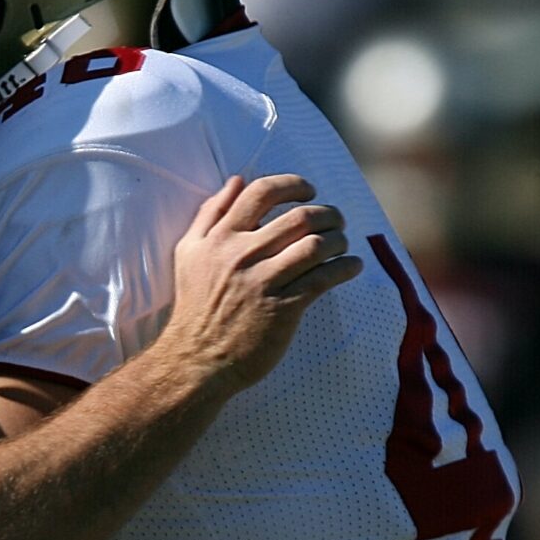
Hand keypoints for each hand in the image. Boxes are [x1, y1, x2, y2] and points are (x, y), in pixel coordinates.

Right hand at [155, 174, 361, 390]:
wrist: (196, 359)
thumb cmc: (195, 305)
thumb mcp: (189, 253)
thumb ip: (210, 214)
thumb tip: (236, 180)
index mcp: (221, 237)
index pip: (262, 192)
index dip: (293, 184)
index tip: (309, 191)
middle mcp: (243, 255)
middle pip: (300, 217)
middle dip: (327, 214)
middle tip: (335, 221)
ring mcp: (264, 282)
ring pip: (316, 245)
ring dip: (339, 240)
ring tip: (341, 244)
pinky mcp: (283, 308)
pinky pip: (324, 278)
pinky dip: (345, 267)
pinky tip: (350, 266)